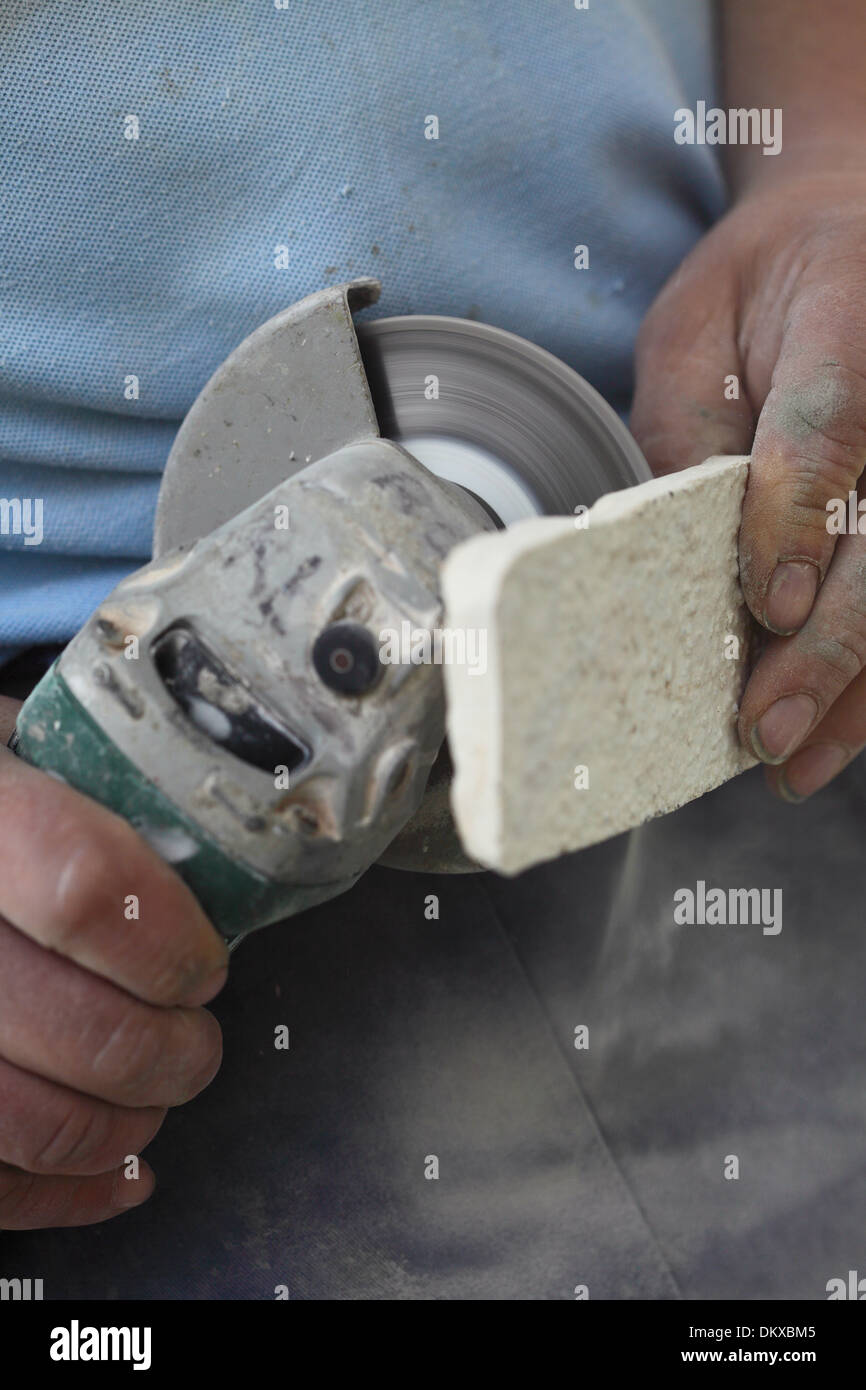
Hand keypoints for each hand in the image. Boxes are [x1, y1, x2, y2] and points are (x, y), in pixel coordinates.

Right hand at [0, 696, 227, 1227]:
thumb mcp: (22, 746)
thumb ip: (106, 794)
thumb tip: (226, 849)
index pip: (85, 892)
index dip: (168, 943)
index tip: (204, 964)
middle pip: (72, 1027)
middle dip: (168, 1052)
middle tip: (197, 1043)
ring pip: (26, 1121)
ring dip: (124, 1126)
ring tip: (156, 1097)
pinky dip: (66, 1194)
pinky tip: (117, 1172)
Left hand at [631, 169, 865, 800]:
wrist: (853, 235)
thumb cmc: (761, 287)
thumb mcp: (695, 324)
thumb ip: (685, 419)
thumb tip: (670, 543)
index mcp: (848, 329)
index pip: (825, 434)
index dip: (795, 524)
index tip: (766, 607)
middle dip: (824, 650)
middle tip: (763, 729)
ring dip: (856, 691)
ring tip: (796, 764)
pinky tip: (839, 736)